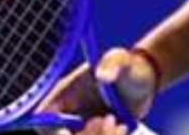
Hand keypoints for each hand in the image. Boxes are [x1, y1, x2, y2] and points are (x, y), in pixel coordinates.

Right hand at [34, 48, 156, 134]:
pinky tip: (123, 128)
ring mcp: (81, 129)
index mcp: (63, 95)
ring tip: (119, 124)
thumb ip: (113, 63)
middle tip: (107, 119)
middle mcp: (68, 115)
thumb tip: (104, 75)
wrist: (145, 80)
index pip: (43, 120)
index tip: (77, 130)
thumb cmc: (129, 66)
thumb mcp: (121, 60)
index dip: (55, 131)